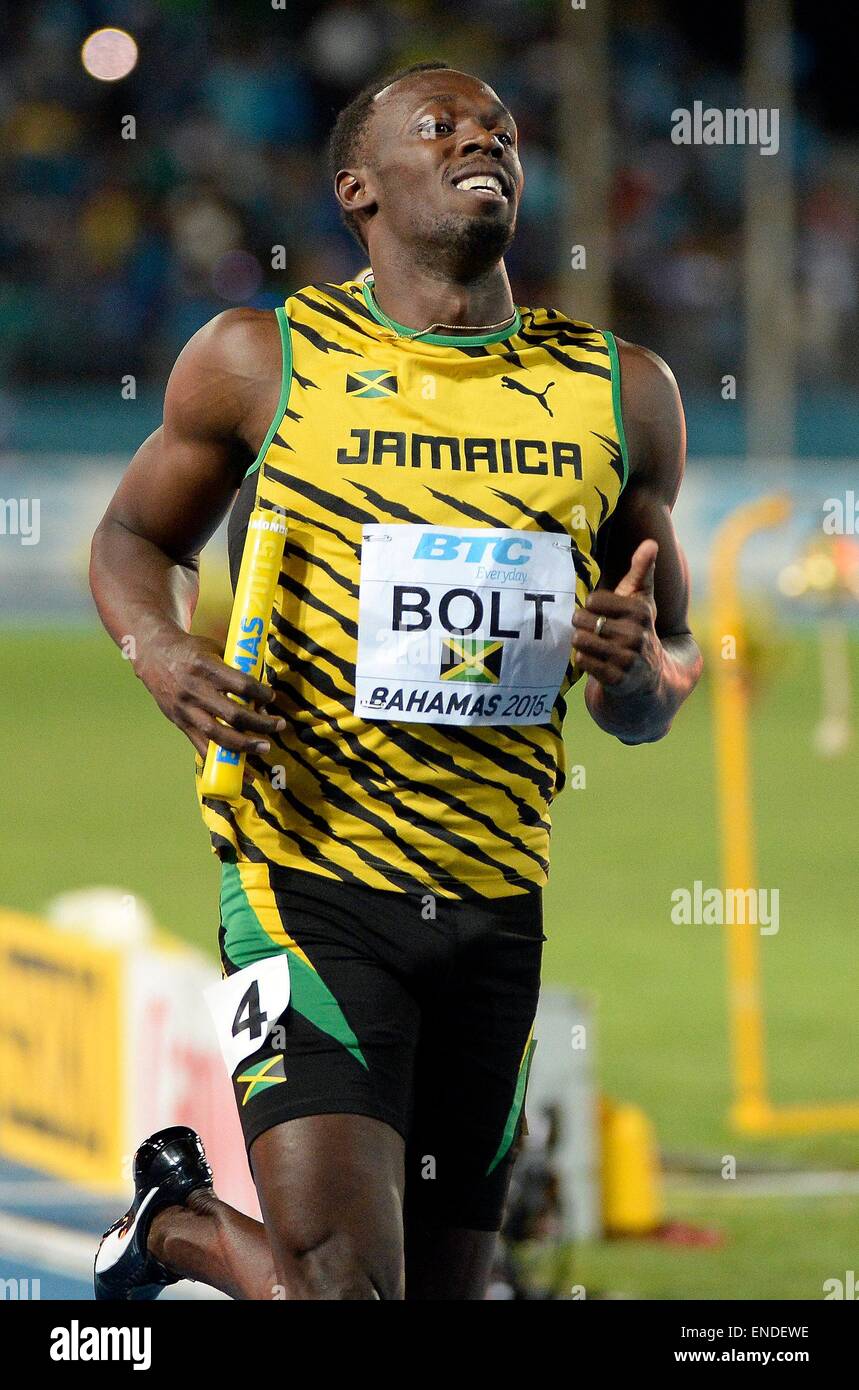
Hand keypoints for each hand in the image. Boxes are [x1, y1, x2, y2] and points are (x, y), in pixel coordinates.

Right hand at [135, 630, 285, 761]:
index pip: (241, 685)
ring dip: (244, 745)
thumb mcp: (214, 648)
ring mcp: (187, 709)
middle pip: (233, 714)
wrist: (152, 655)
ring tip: (264, 748)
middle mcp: (195, 690)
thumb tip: (263, 689)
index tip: (272, 697)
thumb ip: (236, 667)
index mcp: (207, 668)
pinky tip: (240, 771)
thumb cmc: (190, 650)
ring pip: (218, 734)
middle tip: (279, 725)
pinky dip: (221, 761)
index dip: (260, 694)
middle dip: (260, 724)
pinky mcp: (180, 723)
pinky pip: (202, 747)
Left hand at [572, 540, 661, 695]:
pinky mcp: (617, 679)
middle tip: (593, 630)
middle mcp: (636, 635)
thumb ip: (643, 571)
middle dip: (582, 624)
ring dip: (580, 642)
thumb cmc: (638, 630)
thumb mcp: (642, 601)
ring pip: (580, 640)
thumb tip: (651, 542)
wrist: (649, 676)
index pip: (593, 600)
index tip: (602, 613)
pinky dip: (583, 660)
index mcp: (640, 611)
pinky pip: (583, 661)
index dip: (591, 606)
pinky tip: (595, 660)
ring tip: (592, 644)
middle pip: (583, 620)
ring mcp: (627, 659)